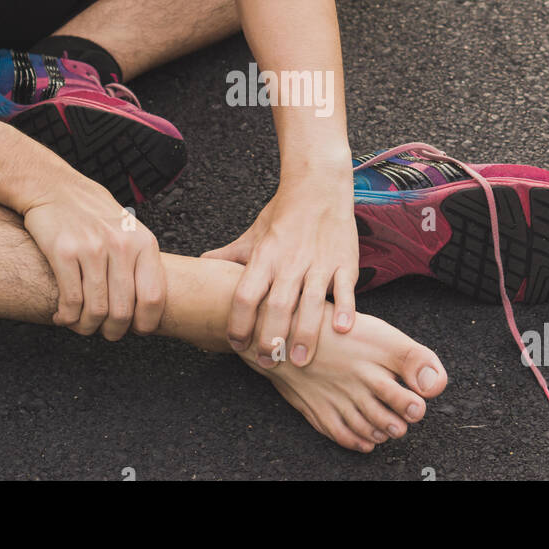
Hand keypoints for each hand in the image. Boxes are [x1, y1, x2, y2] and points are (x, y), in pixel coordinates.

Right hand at [22, 174, 165, 340]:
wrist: (54, 187)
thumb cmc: (92, 212)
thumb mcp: (128, 229)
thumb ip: (139, 260)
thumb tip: (147, 304)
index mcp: (143, 242)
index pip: (153, 297)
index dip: (145, 323)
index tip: (136, 330)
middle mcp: (121, 245)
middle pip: (123, 310)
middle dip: (113, 331)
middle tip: (106, 333)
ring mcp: (92, 248)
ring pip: (96, 310)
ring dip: (87, 327)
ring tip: (82, 325)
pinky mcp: (64, 252)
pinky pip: (71, 300)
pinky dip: (67, 317)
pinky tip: (63, 315)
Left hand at [203, 163, 357, 367]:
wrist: (319, 186)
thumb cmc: (284, 213)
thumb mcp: (254, 233)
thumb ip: (231, 254)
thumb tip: (203, 263)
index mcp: (265, 256)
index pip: (246, 294)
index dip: (239, 322)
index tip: (237, 344)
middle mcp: (290, 262)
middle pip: (277, 305)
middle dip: (271, 337)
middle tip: (267, 362)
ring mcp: (319, 263)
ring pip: (311, 302)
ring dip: (305, 334)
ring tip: (299, 360)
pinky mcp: (345, 262)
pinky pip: (345, 288)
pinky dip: (344, 308)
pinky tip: (342, 329)